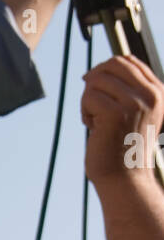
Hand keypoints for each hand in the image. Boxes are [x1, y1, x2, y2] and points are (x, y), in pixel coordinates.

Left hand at [81, 54, 163, 186]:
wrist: (125, 179)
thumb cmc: (122, 147)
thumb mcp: (131, 113)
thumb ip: (122, 90)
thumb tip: (91, 72)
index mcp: (158, 92)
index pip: (127, 60)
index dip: (105, 70)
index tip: (96, 90)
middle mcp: (150, 95)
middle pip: (111, 65)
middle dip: (94, 82)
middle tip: (93, 106)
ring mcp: (134, 103)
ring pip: (96, 81)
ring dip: (88, 100)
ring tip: (96, 121)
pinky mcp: (115, 114)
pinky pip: (88, 97)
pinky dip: (84, 112)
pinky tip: (94, 129)